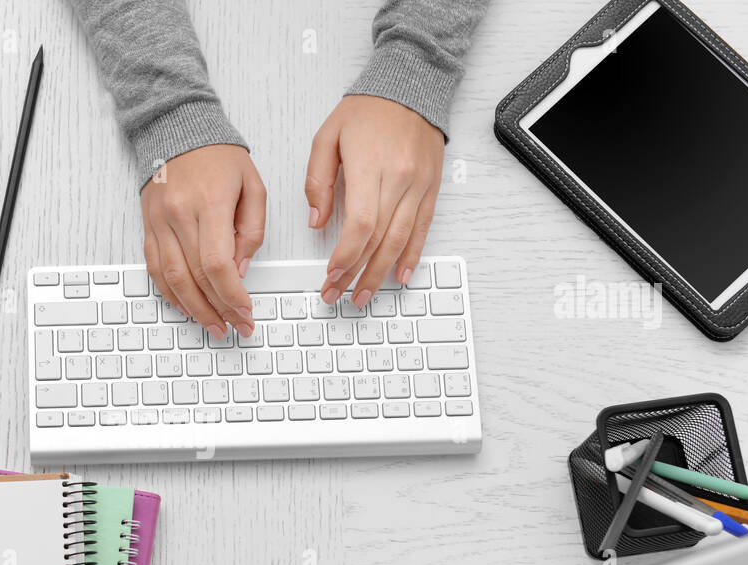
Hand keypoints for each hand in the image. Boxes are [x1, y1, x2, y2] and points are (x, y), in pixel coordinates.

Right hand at [141, 145, 265, 337]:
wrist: (177, 128)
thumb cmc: (218, 156)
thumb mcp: (252, 185)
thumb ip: (251, 230)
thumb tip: (239, 270)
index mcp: (209, 202)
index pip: (217, 263)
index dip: (231, 295)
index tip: (245, 311)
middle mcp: (179, 214)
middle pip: (195, 277)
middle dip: (218, 309)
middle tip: (235, 326)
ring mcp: (159, 222)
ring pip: (173, 278)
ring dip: (194, 308)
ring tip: (213, 325)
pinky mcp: (148, 227)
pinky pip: (155, 269)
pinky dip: (171, 293)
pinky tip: (187, 307)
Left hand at [305, 96, 443, 307]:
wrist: (411, 84)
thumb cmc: (367, 109)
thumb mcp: (327, 137)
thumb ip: (318, 181)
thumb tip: (316, 221)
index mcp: (370, 166)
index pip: (360, 224)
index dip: (346, 256)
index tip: (330, 275)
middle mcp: (399, 179)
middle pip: (378, 239)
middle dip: (357, 273)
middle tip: (338, 295)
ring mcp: (419, 186)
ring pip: (400, 240)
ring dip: (381, 273)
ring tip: (364, 296)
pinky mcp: (431, 188)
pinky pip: (422, 229)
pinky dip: (411, 256)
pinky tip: (400, 276)